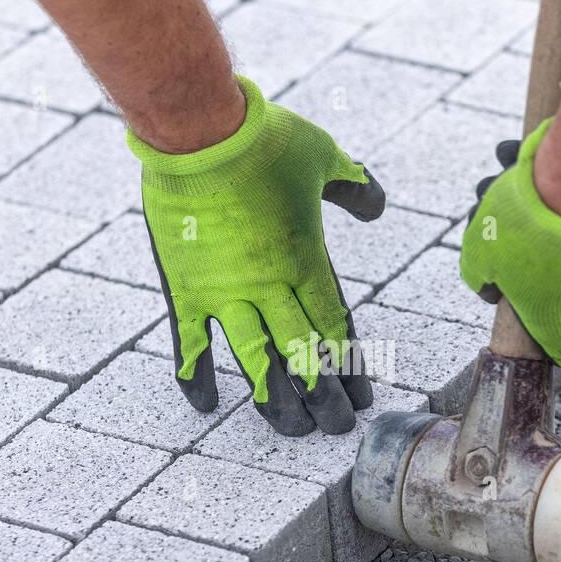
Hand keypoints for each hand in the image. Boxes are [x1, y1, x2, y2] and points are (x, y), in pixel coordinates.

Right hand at [128, 77, 383, 435]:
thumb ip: (354, 186)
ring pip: (254, 361)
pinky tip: (207, 405)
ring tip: (290, 431)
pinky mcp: (183, 287)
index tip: (361, 398)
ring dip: (274, 399)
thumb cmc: (265, 138)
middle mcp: (268, 286)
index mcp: (305, 260)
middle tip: (335, 428)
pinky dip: (196, 375)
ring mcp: (223, 291)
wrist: (197, 130)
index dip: (349, 367)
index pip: (334, 327)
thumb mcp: (324, 155)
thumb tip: (377, 204)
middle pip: (302, 354)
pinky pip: (189, 342)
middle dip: (322, 396)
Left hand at [460, 120, 560, 368]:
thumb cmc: (526, 227)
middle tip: (509, 229)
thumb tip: (490, 286)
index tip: (538, 319)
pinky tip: (554, 178)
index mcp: (559, 322)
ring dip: (552, 230)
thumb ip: (480, 278)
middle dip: (536, 266)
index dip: (556, 344)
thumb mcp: (480, 253)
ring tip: (523, 189)